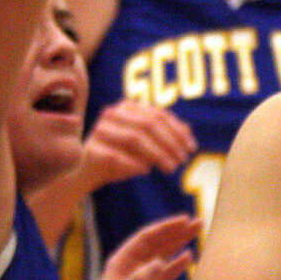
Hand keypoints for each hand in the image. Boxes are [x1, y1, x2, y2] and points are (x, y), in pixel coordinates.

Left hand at [80, 213, 199, 279]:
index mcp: (121, 263)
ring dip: (179, 245)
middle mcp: (132, 267)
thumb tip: (158, 262)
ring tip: (197, 233)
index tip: (184, 220)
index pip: (146, 239)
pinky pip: (165, 275)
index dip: (165, 228)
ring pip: (163, 256)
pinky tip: (189, 258)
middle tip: (198, 222)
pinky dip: (177, 266)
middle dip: (177, 232)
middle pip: (157, 244)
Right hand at [81, 99, 196, 190]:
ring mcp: (100, 129)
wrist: (88, 172)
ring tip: (170, 168)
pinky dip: (134, 163)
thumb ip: (165, 136)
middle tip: (182, 160)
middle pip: (148, 125)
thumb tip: (188, 131)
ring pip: (134, 138)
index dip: (178, 131)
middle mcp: (113, 113)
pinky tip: (146, 171)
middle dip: (170, 143)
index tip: (191, 148)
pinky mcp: (92, 149)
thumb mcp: (147, 146)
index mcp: (128, 107)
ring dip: (157, 154)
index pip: (158, 115)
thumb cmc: (122, 156)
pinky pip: (117, 156)